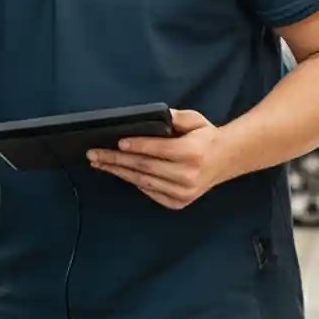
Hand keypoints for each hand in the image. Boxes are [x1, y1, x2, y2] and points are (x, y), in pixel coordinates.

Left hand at [88, 109, 233, 209]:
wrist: (224, 161)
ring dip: (118, 172)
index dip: (137, 146)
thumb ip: (175, 117)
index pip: (158, 149)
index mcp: (193, 154)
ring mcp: (183, 192)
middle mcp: (188, 176)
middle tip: (94, 154)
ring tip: (99, 163)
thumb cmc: (205, 137)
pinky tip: (118, 172)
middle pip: (145, 167)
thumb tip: (154, 116)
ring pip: (143, 181)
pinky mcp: (178, 202)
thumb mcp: (195, 120)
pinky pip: (149, 191)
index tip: (118, 142)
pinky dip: (133, 181)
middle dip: (116, 160)